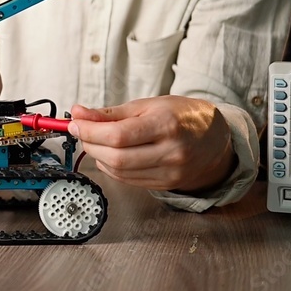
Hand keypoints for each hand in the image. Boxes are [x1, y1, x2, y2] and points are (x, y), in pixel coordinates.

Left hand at [68, 96, 235, 192]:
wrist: (216, 138)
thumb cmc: (182, 116)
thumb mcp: (148, 105)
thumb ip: (110, 113)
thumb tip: (78, 113)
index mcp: (166, 124)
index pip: (117, 135)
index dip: (89, 131)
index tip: (74, 123)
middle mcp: (171, 151)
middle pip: (116, 156)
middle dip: (90, 144)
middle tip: (82, 132)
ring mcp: (170, 171)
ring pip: (120, 171)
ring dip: (98, 157)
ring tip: (96, 142)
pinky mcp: (166, 184)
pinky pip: (128, 180)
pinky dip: (112, 168)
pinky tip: (110, 155)